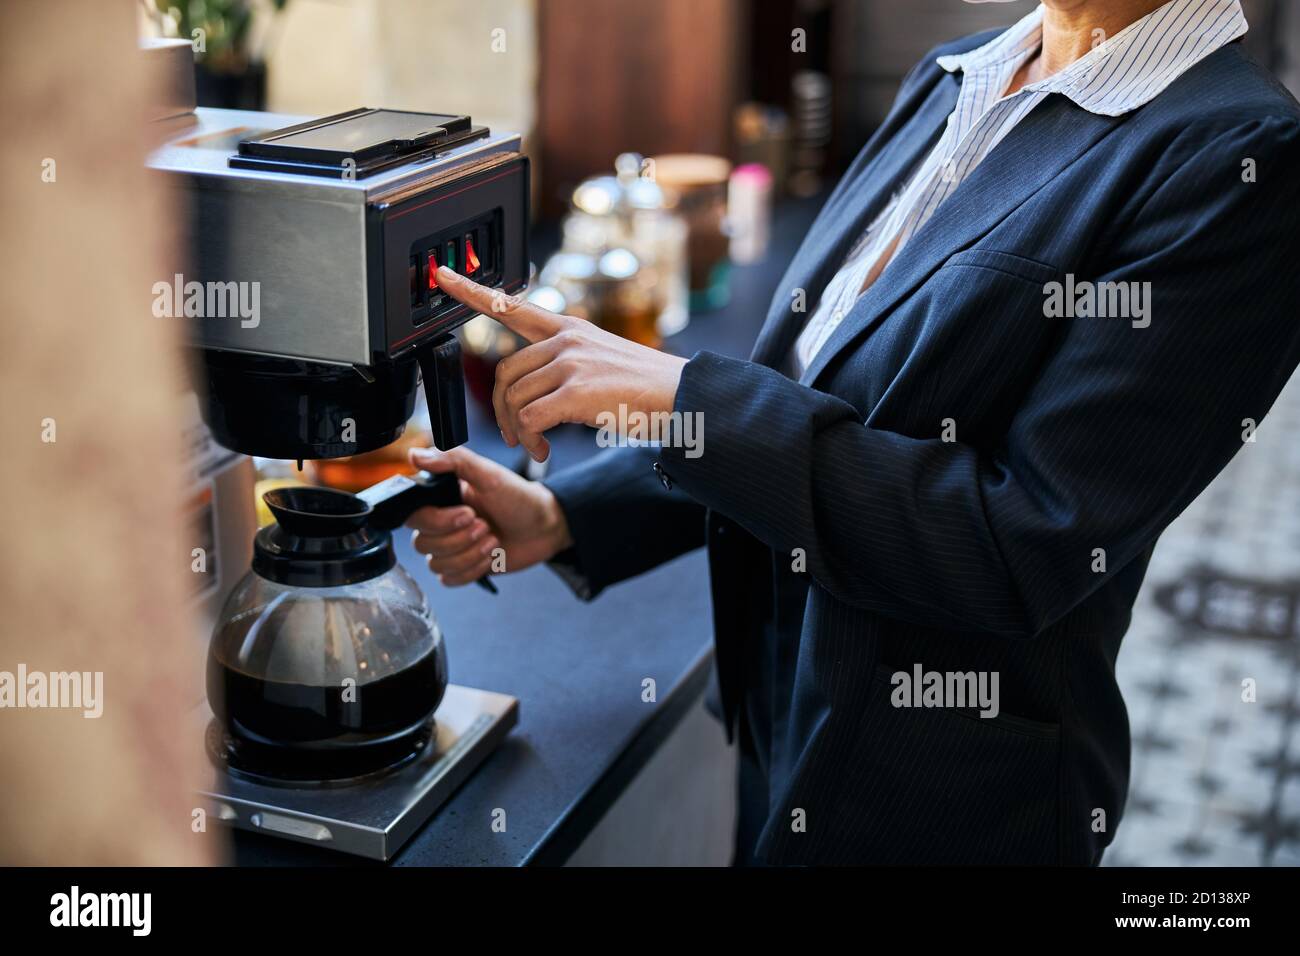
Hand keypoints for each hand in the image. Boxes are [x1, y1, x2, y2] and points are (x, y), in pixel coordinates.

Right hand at [406, 445, 572, 586]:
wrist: (543, 527)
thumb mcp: (489, 474)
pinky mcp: (461, 567)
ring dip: (470, 554)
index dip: (439, 521)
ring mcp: (450, 547)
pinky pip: (449, 580)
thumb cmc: (518, 498)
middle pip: (422, 543)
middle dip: (460, 539)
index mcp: (441, 499)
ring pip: (436, 564)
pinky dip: (472, 570)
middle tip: (486, 525)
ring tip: (492, 539)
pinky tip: (490, 556)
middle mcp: (440, 523)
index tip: (469, 513)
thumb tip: (415, 455)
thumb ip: (453, 460)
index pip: (414, 515)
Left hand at [435, 265, 687, 461]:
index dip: (471, 291)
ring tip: (536, 445)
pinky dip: (531, 441)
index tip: (442, 276)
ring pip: (513, 399)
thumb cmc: (644, 389)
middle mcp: (566, 341)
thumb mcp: (602, 360)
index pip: (512, 305)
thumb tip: (531, 390)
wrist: (682, 398)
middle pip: (505, 373)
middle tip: (516, 434)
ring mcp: (570, 364)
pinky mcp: (576, 392)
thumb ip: (565, 363)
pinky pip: (529, 420)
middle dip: (502, 409)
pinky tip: (545, 449)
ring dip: (517, 431)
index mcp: (569, 329)